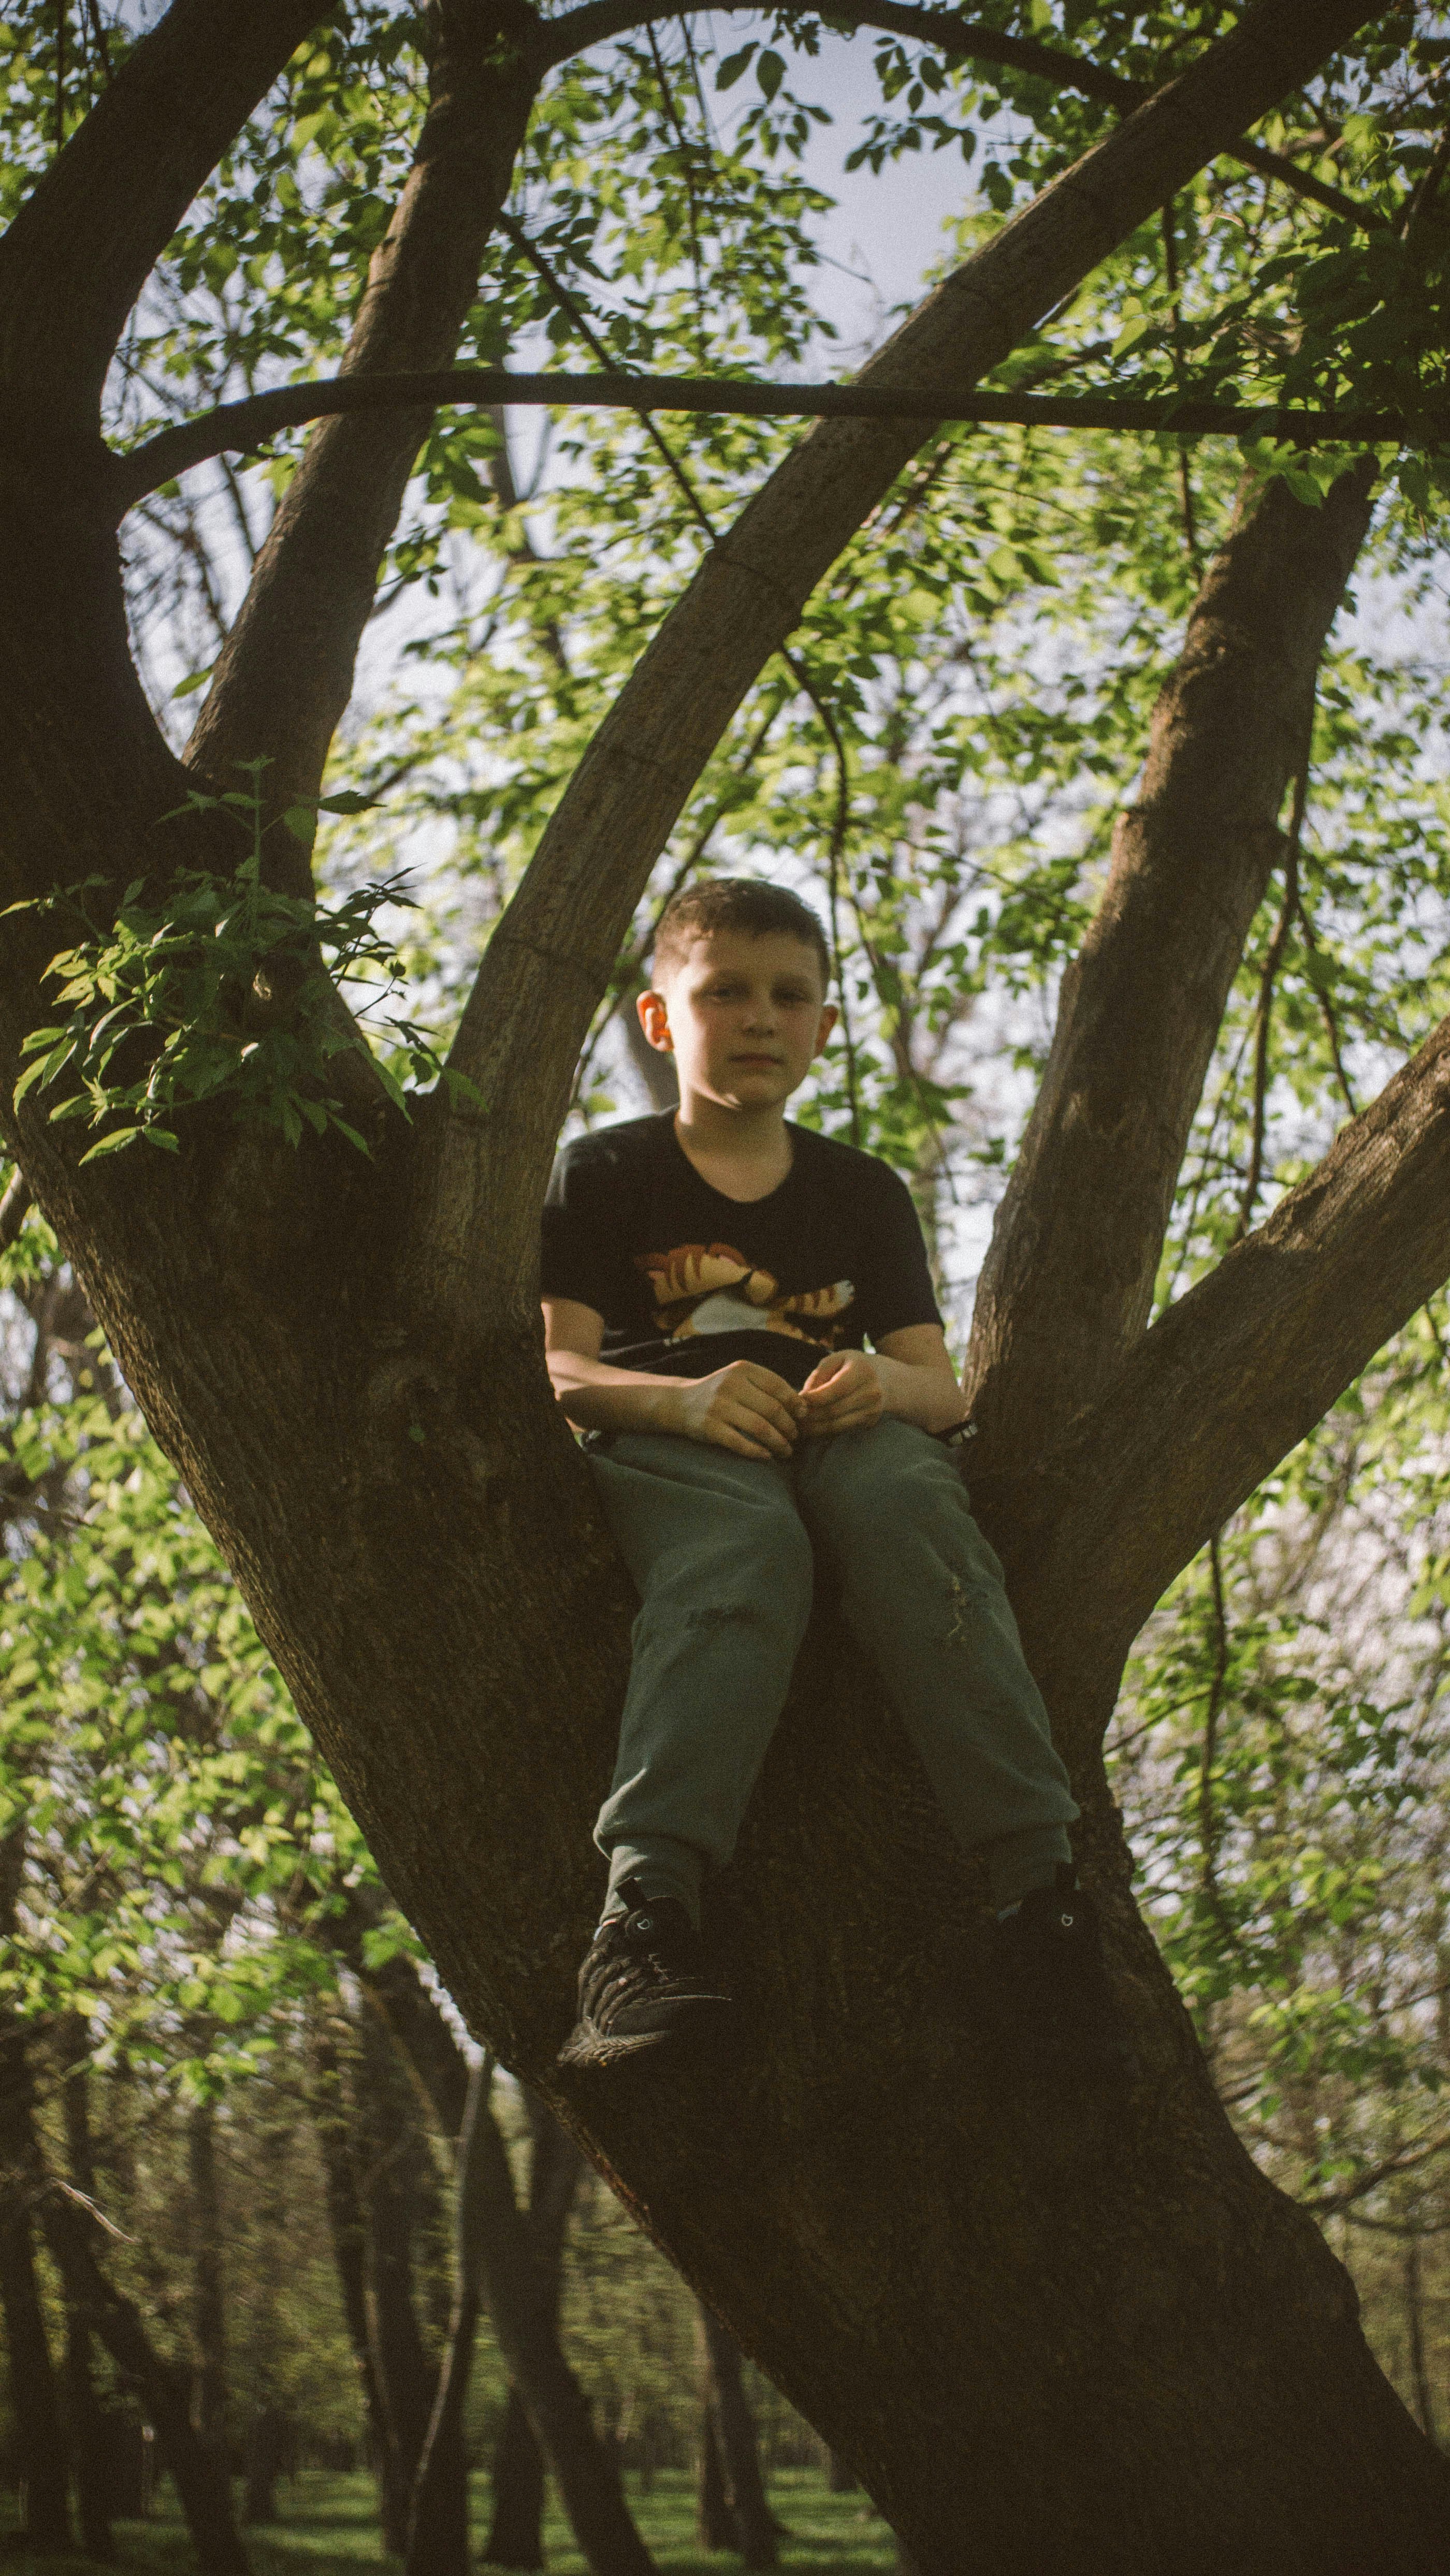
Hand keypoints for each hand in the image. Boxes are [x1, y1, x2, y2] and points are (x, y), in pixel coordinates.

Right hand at [670, 1360, 804, 1460]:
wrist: (681, 1403)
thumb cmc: (722, 1393)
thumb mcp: (741, 1379)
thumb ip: (767, 1387)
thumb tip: (803, 1407)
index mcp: (742, 1369)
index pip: (778, 1386)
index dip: (795, 1403)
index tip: (803, 1416)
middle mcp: (730, 1384)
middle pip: (772, 1409)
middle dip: (789, 1426)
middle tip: (795, 1437)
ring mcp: (718, 1406)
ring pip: (760, 1427)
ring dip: (778, 1443)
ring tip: (786, 1451)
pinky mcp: (709, 1427)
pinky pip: (740, 1443)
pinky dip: (757, 1452)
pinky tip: (767, 1456)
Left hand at [798, 1350, 883, 1438]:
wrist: (888, 1380)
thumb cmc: (856, 1366)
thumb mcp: (838, 1359)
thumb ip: (819, 1375)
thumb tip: (803, 1397)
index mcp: (862, 1371)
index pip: (835, 1389)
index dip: (814, 1398)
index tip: (797, 1400)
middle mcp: (871, 1392)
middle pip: (834, 1410)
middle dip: (810, 1416)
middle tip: (792, 1417)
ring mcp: (872, 1410)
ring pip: (837, 1425)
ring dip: (815, 1428)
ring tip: (799, 1426)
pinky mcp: (869, 1422)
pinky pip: (843, 1430)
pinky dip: (825, 1431)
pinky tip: (812, 1429)